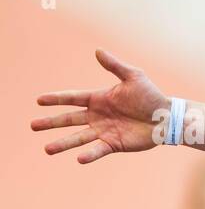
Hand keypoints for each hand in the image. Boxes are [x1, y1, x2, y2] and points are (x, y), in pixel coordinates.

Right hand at [31, 49, 169, 163]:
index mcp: (99, 99)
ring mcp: (104, 131)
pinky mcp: (114, 144)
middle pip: (69, 119)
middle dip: (51, 123)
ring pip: (79, 137)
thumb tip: (97, 50)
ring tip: (47, 149)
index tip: (39, 100)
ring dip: (63, 143)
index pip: (72, 98)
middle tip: (33, 126)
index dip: (56, 99)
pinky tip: (78, 158)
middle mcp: (98, 116)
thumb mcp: (133, 76)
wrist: (167, 118)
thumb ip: (114, 65)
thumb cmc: (151, 96)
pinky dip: (89, 154)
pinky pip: (98, 149)